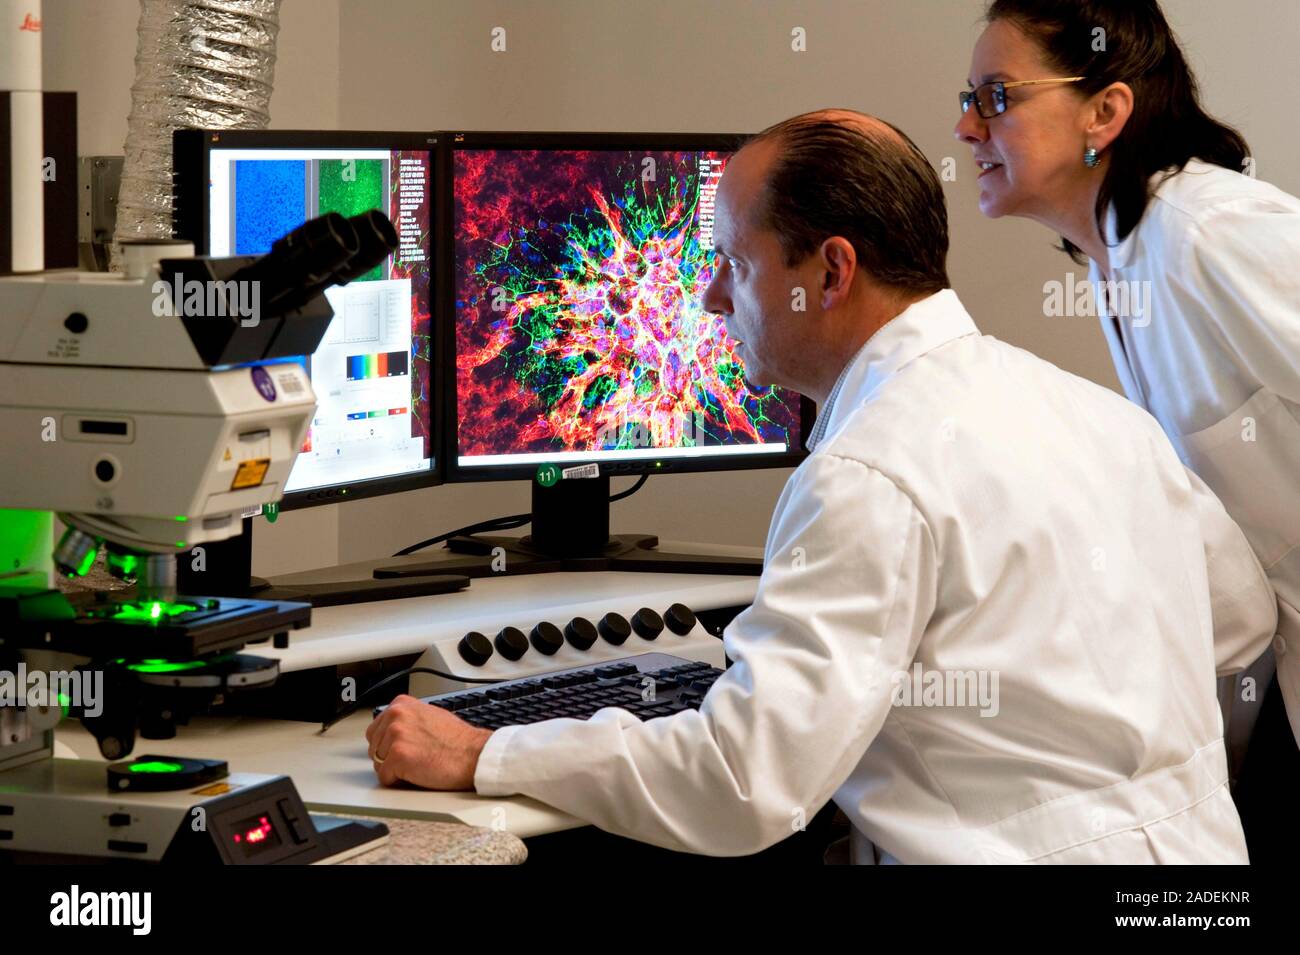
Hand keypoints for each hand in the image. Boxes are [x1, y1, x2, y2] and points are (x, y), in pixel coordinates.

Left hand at [365, 694, 493, 789]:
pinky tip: (416, 774)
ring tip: (418, 765)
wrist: (474, 754)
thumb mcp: (429, 715)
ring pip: (378, 764)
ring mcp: (395, 735)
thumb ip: (408, 719)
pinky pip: (385, 777)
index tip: (403, 749)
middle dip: (388, 758)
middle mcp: (395, 716)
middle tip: (413, 759)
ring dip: (394, 770)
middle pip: (373, 748)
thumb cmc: (457, 740)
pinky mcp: (398, 756)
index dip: (388, 745)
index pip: (375, 730)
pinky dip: (398, 781)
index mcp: (401, 704)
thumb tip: (392, 728)